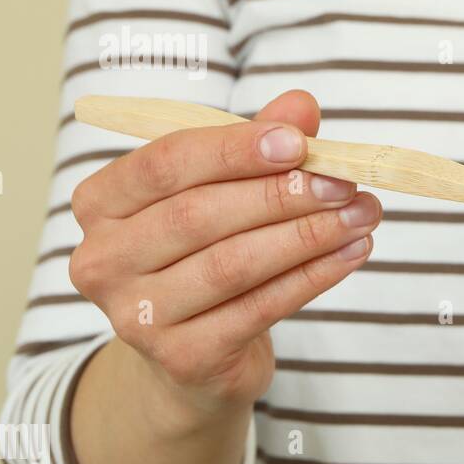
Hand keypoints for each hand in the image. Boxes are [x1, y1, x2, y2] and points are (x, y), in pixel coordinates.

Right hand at [68, 90, 380, 426]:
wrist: (194, 357)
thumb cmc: (206, 256)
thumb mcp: (225, 193)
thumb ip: (258, 146)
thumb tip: (302, 105)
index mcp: (102, 203)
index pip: (167, 163)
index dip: (235, 149)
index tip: (300, 142)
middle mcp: (103, 259)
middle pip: (201, 214)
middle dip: (283, 195)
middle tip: (346, 182)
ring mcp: (136, 316)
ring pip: (233, 264)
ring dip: (308, 236)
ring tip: (362, 215)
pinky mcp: (181, 358)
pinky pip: (258, 309)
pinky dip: (313, 277)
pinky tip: (351, 254)